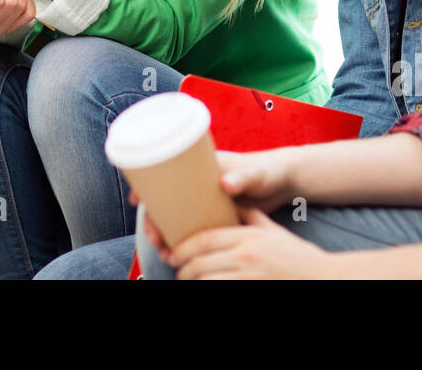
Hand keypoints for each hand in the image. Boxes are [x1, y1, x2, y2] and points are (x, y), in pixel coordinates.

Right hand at [136, 149, 296, 261]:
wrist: (284, 181)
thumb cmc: (268, 170)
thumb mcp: (255, 173)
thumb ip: (243, 177)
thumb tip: (226, 183)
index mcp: (201, 167)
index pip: (166, 172)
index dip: (147, 185)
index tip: (137, 200)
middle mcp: (198, 183)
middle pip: (166, 201)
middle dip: (154, 222)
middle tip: (155, 240)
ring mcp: (204, 200)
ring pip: (176, 218)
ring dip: (166, 235)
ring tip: (166, 253)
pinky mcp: (214, 214)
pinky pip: (191, 228)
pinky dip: (182, 240)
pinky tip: (179, 254)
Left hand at [169, 206, 334, 278]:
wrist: (324, 278)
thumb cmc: (297, 255)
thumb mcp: (272, 230)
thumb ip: (249, 215)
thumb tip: (229, 199)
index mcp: (248, 237)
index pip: (204, 239)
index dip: (182, 247)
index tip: (172, 252)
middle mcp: (246, 256)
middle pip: (200, 262)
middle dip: (182, 269)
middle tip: (177, 270)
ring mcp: (249, 277)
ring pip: (206, 281)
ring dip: (192, 283)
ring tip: (187, 281)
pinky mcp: (252, 290)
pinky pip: (219, 291)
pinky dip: (207, 290)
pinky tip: (203, 288)